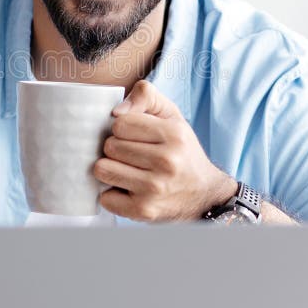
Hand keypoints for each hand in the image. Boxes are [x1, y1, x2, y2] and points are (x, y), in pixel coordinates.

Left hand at [93, 80, 237, 221]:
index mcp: (174, 134)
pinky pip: (106, 198)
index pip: (120, 123)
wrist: (204, 194)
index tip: (135, 136)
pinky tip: (129, 190)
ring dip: (111, 170)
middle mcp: (167, 162)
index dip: (122, 128)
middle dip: (116, 149)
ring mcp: (154, 189)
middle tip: (133, 155)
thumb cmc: (181, 150)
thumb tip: (116, 112)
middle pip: (109, 146)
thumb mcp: (171, 115)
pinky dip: (113, 195)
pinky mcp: (144, 211)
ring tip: (127, 171)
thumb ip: (146, 96)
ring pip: (103, 170)